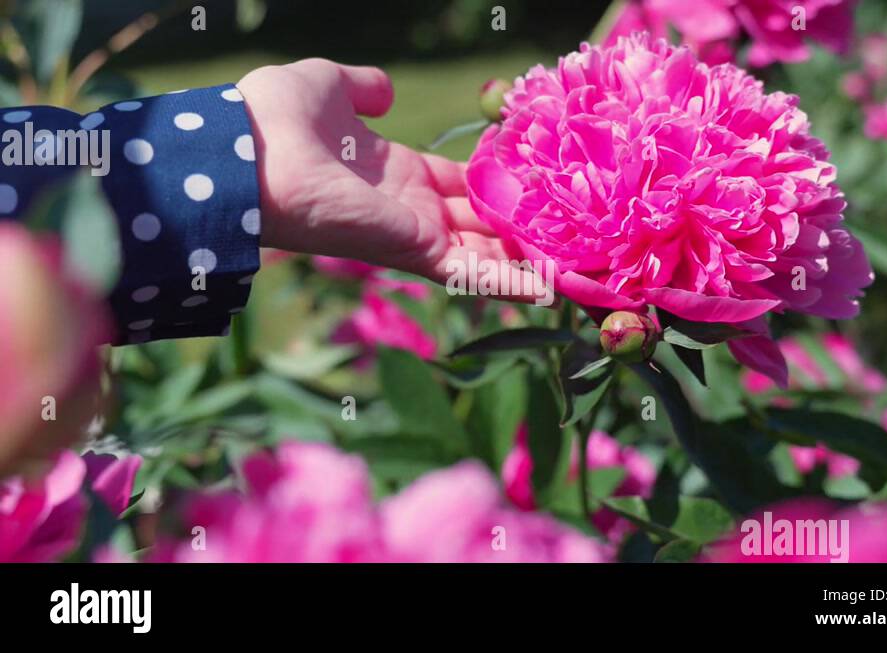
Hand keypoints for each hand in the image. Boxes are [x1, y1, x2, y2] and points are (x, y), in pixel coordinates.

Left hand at [237, 58, 542, 300]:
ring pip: (483, 253)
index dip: (490, 189)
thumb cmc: (281, 116)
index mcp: (395, 172)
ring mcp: (414, 231)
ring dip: (525, 261)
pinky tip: (549, 287)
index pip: (456, 187)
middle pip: (477, 224)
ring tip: (571, 267)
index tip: (527, 190)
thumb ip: (365, 88)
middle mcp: (410, 207)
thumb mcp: (331, 86)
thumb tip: (385, 94)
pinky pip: (471, 271)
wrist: (251, 151)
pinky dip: (510, 282)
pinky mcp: (414, 249)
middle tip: (563, 235)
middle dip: (516, 230)